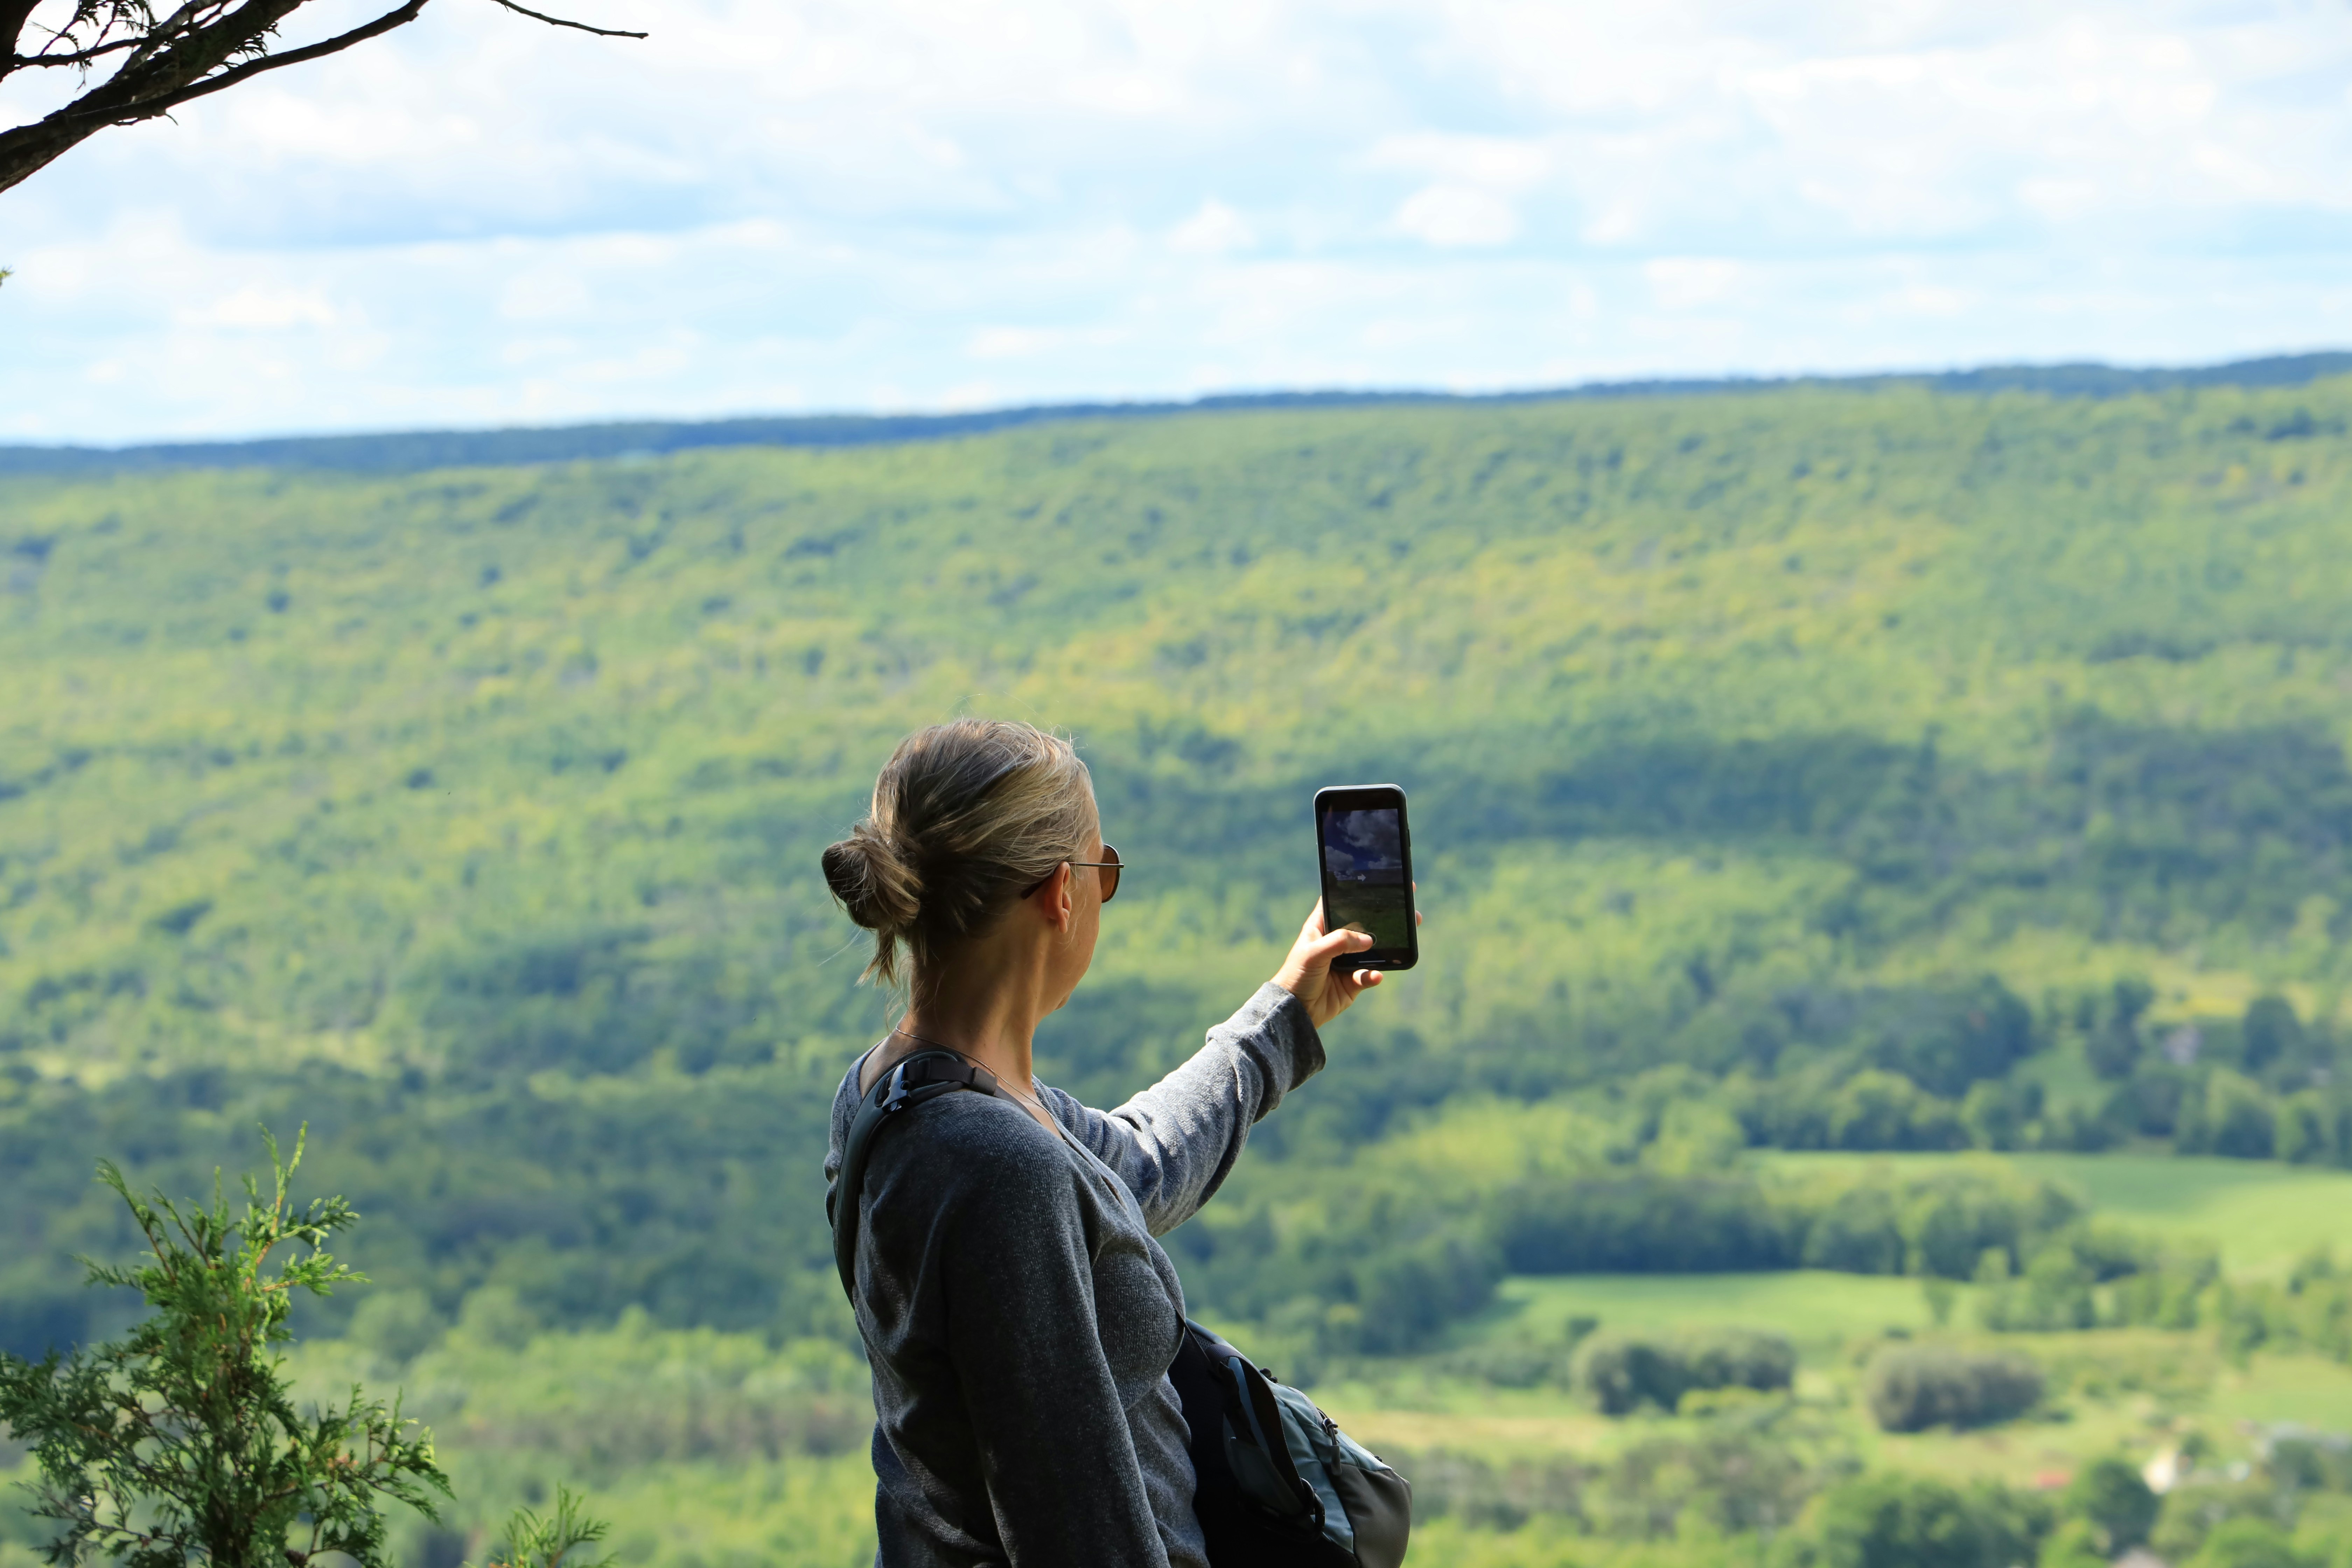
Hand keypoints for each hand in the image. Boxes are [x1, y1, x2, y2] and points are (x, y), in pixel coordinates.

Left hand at [1271, 893, 1419, 1029]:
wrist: (1295, 1011)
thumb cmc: (1296, 975)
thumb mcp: (1314, 952)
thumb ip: (1340, 941)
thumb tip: (1368, 940)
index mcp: (1322, 927)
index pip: (1340, 903)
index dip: (1358, 892)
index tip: (1380, 882)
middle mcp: (1336, 942)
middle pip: (1365, 926)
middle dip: (1384, 919)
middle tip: (1407, 910)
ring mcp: (1346, 962)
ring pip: (1373, 950)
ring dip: (1388, 947)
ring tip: (1404, 940)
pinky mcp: (1353, 982)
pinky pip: (1370, 975)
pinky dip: (1374, 975)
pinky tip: (1376, 976)